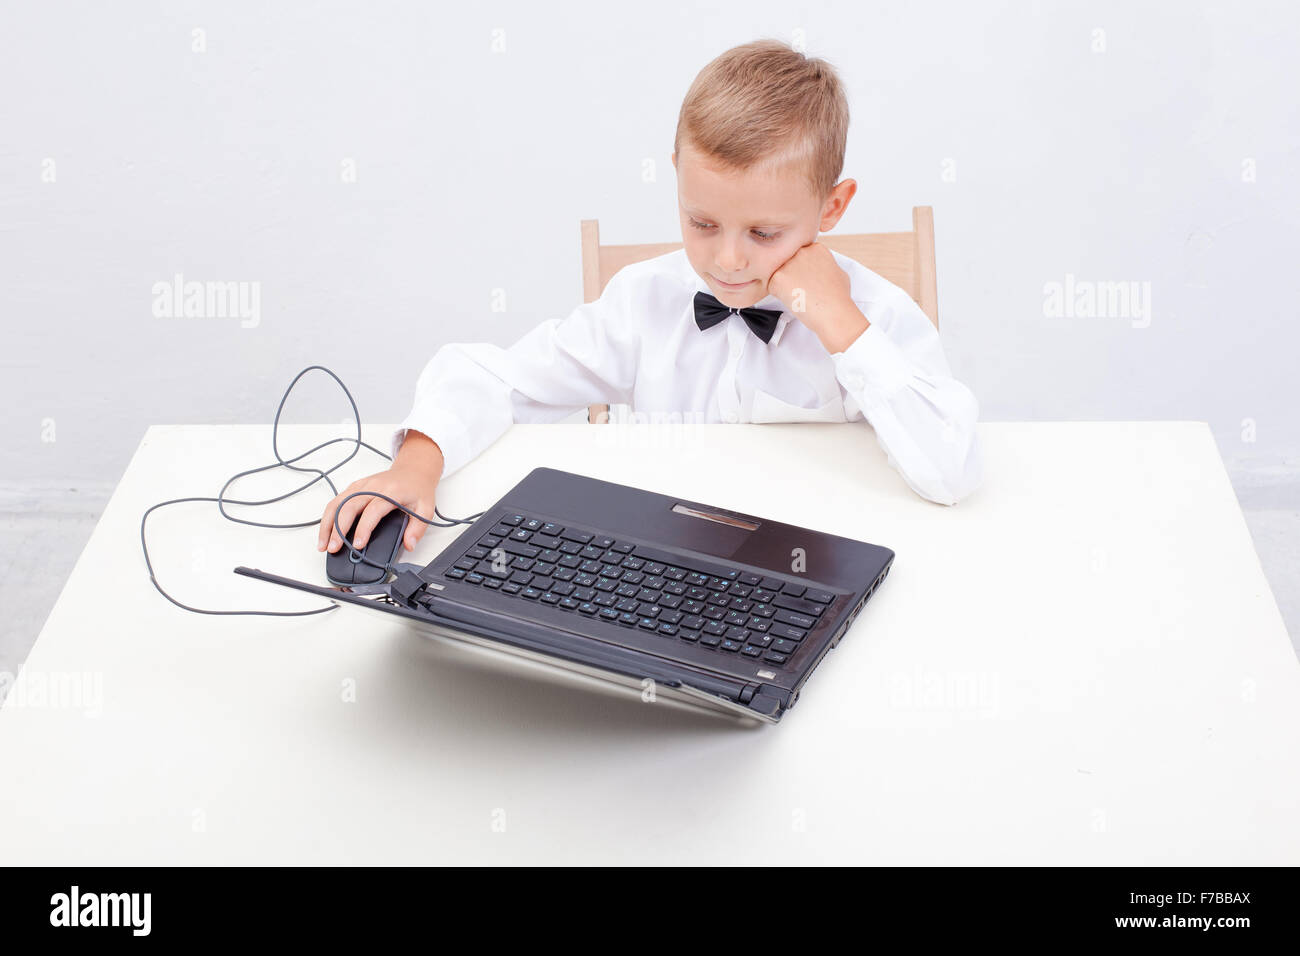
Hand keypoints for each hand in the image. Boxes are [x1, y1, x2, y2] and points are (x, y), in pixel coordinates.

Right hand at [317, 433, 443, 553]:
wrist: (414, 469)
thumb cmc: (417, 489)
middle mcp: (373, 486)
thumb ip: (417, 528)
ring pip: (337, 503)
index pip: (372, 511)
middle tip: (333, 548)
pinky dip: (329, 516)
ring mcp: (361, 485)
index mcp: (390, 492)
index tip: (357, 545)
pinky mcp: (355, 487)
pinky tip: (326, 531)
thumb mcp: (426, 509)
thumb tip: (409, 545)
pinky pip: (337, 500)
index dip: (363, 529)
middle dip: (338, 529)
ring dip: (327, 524)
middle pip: (349, 506)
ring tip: (323, 544)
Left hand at [767, 241, 868, 352]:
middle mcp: (801, 251)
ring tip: (800, 295)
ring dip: (785, 286)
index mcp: (816, 248)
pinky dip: (779, 296)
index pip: (799, 256)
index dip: (802, 271)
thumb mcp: (837, 272)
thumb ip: (823, 265)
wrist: (833, 313)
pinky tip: (794, 299)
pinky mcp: (777, 278)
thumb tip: (817, 269)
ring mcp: (788, 263)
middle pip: (787, 263)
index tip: (807, 280)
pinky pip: (771, 286)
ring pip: (778, 274)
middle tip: (802, 289)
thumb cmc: (837, 298)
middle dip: (791, 276)